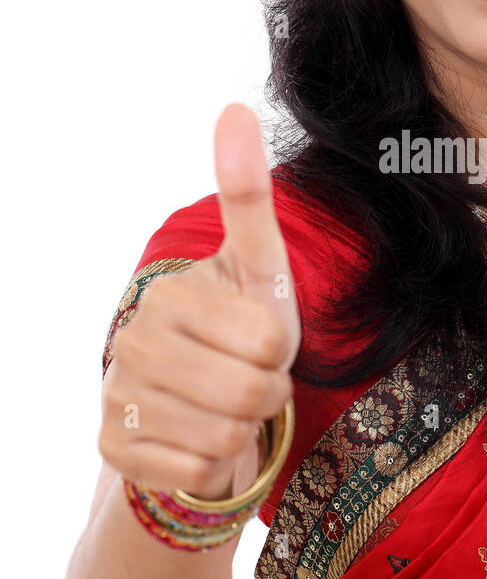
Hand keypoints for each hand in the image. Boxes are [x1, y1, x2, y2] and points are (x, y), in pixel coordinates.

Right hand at [99, 104, 300, 500]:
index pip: (270, 342)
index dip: (282, 353)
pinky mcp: (112, 447)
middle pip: (251, 392)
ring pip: (224, 437)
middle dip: (267, 396)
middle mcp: (134, 338)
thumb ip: (248, 194)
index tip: (263, 343)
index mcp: (173, 293)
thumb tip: (235, 107)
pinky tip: (195, 444)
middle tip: (250, 384)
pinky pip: (194, 471)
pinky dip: (210, 468)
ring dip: (240, 433)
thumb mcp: (260, 270)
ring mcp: (117, 393)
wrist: (195, 409)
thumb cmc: (240, 334)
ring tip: (224, 410)